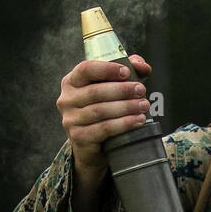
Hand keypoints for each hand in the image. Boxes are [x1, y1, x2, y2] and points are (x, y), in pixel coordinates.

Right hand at [57, 55, 152, 172]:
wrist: (95, 145)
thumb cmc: (105, 108)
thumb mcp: (114, 86)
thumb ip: (128, 70)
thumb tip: (143, 66)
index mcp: (72, 81)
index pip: (85, 69)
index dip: (106, 69)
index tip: (127, 72)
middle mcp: (66, 99)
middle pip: (95, 92)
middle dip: (122, 90)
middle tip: (142, 90)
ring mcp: (70, 120)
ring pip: (100, 111)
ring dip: (126, 107)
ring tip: (144, 106)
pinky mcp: (79, 137)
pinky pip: (103, 129)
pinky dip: (123, 124)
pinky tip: (137, 121)